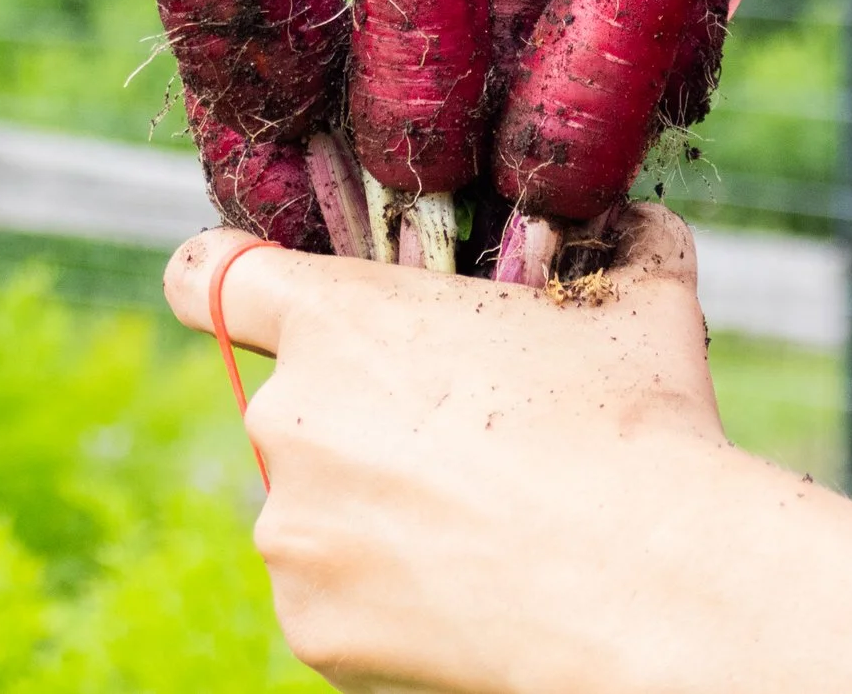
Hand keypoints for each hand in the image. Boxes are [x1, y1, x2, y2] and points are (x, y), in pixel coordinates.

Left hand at [165, 209, 731, 693]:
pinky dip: (385, 598)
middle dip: (365, 423)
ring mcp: (290, 529)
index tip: (260, 306)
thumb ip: (622, 247)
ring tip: (484, 528)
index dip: (222, 282)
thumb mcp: (639, 303)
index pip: (207, 277)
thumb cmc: (637, 428)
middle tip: (463, 448)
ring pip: (319, 507)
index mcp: (335, 319)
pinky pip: (335, 597)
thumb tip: (638, 225)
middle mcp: (286, 418)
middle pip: (298, 408)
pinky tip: (468, 591)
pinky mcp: (309, 626)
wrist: (644, 589)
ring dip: (377, 512)